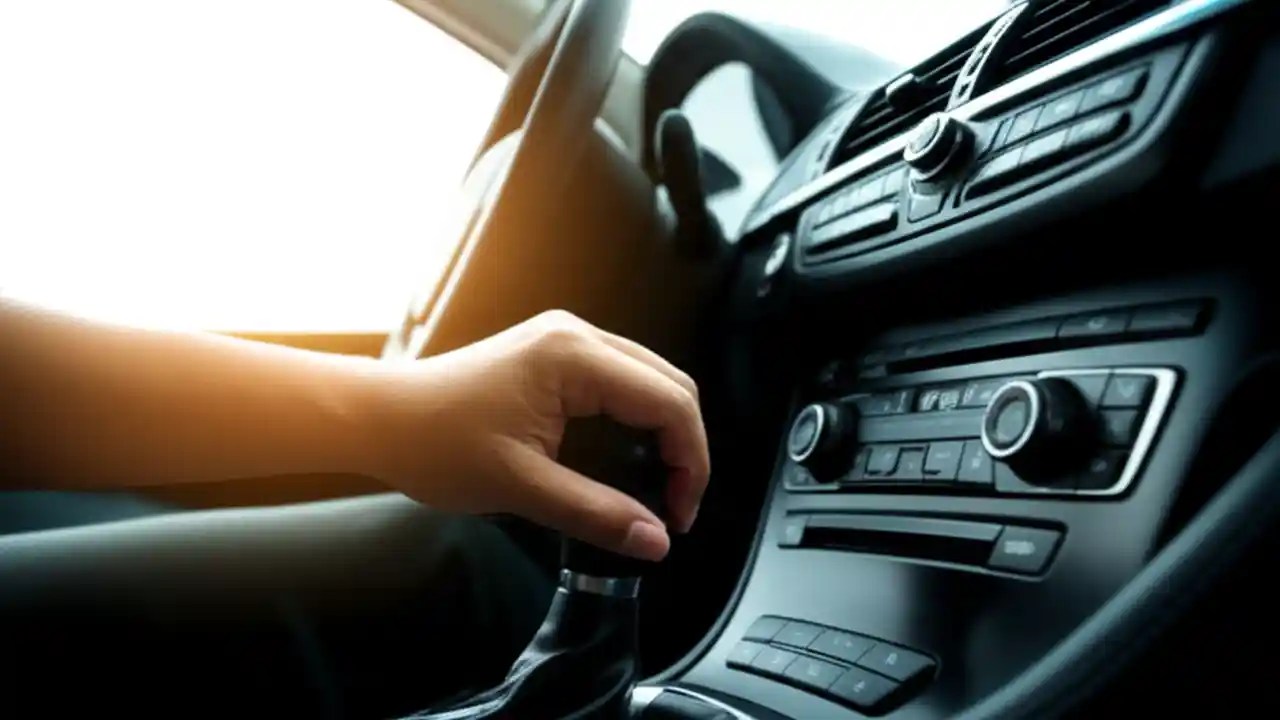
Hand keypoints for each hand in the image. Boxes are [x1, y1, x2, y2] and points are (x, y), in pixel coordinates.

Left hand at [369, 311, 709, 560]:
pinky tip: (630, 460)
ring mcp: (564, 341)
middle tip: (675, 506)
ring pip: (649, 382)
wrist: (380, 419)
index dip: (689, 461)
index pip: (669, 402)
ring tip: (658, 488)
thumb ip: (596, 514)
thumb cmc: (434, 443)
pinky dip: (636, 421)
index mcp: (574, 356)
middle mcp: (576, 336)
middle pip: (669, 385)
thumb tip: (654, 541)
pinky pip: (619, 382)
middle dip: (683, 447)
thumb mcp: (521, 487)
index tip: (679, 514)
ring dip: (663, 433)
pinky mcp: (553, 354)